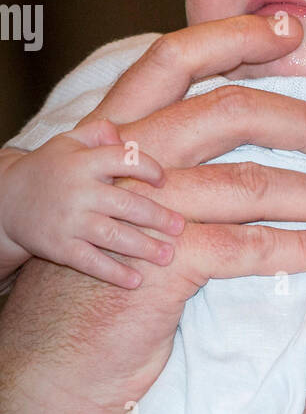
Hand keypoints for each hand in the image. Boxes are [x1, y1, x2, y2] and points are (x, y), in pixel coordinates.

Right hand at [0, 16, 305, 413]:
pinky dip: (304, 246)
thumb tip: (260, 150)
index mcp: (121, 132)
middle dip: (305, 122)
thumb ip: (180, 172)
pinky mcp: (165, 261)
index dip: (235, 37)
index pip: (176, 59)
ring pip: (253, 183)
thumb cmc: (105, 285)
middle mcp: (130, 158)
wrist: (55, 363)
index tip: (293, 34)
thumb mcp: (135, 213)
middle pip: (230, 111)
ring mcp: (146, 208)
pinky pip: (251, 245)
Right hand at [0, 119, 184, 287]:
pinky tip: (136, 281)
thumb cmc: (48, 169)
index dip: (148, 168)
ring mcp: (68, 221)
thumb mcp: (67, 142)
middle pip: (126, 204)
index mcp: (83, 162)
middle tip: (180, 227)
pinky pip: (90, 262)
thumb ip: (98, 132)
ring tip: (168, 256)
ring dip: (144, 248)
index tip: (164, 181)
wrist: (5, 201)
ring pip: (113, 235)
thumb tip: (124, 137)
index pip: (124, 160)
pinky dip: (114, 273)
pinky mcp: (59, 247)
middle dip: (157, 217)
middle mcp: (78, 191)